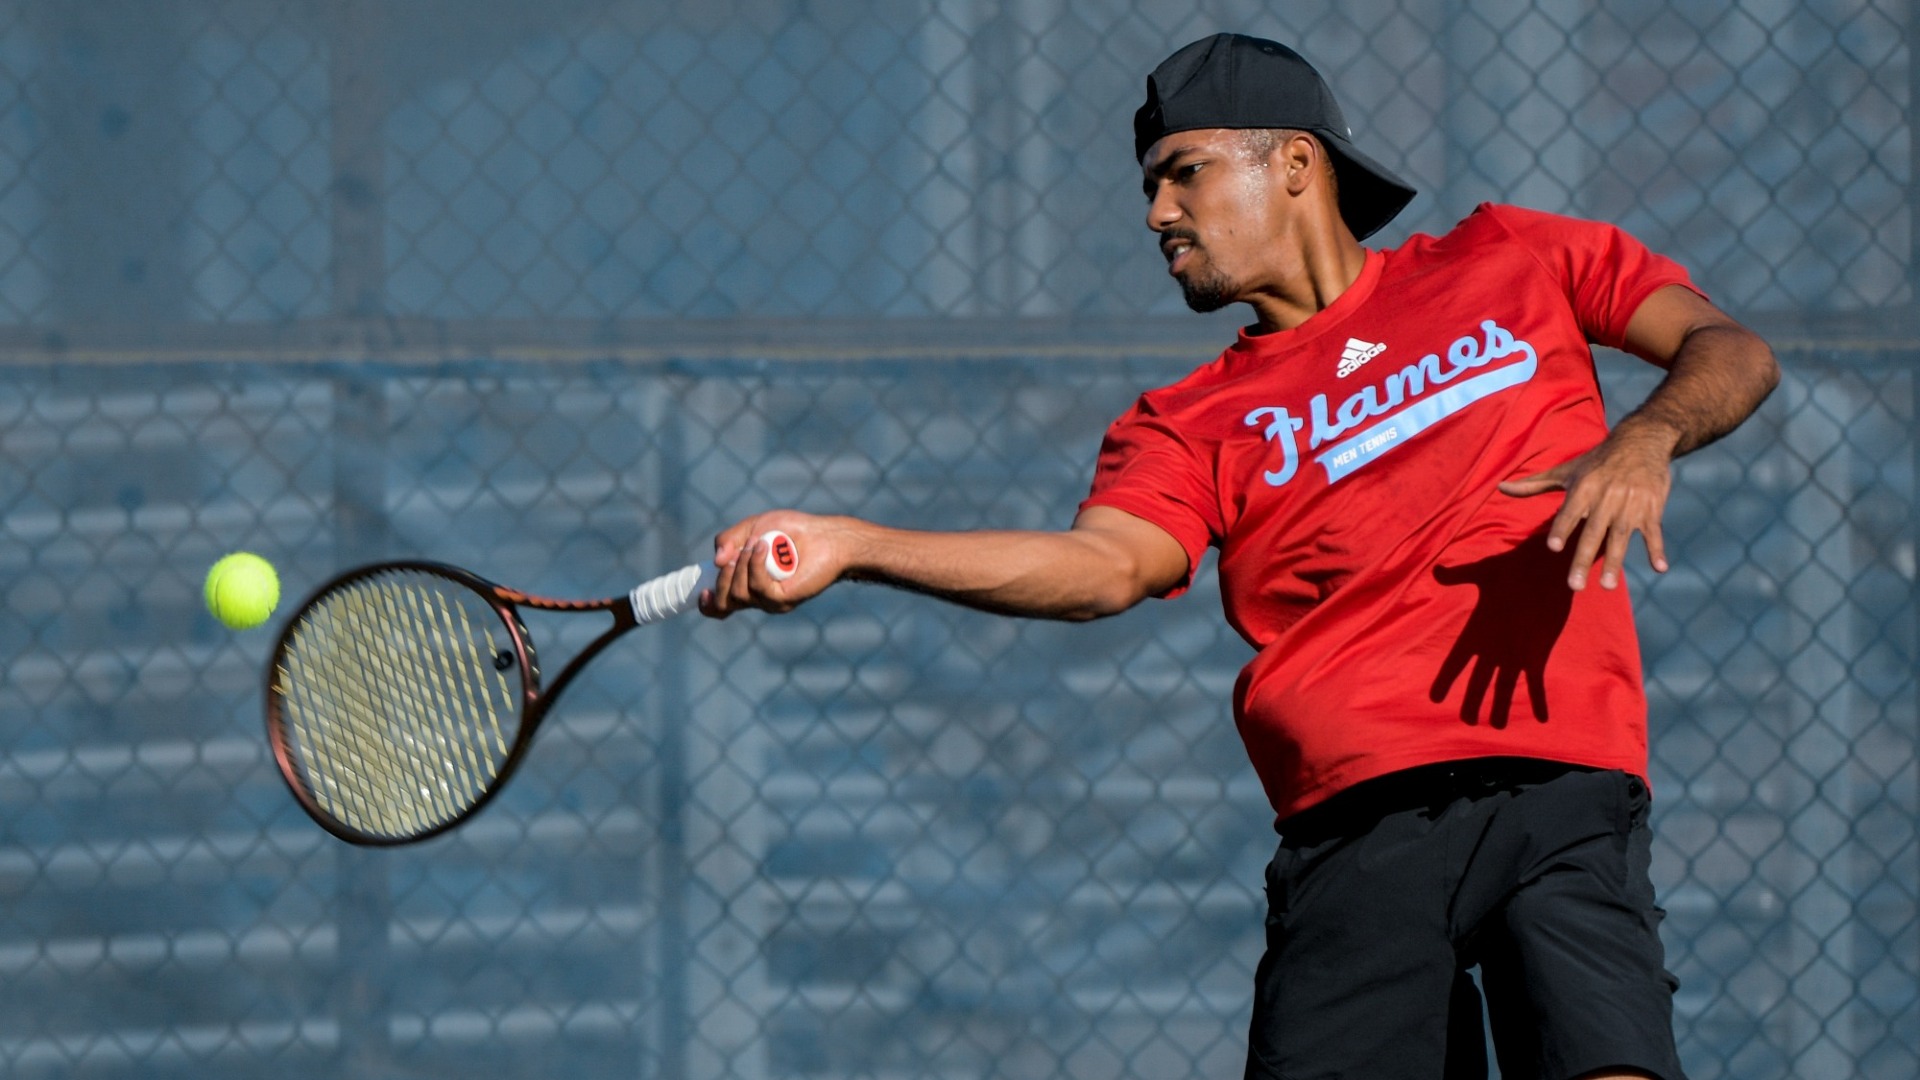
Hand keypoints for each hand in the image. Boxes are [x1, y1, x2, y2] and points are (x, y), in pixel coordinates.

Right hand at [699, 511, 848, 617]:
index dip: (707, 605)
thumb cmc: (791, 531)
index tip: (703, 591)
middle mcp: (757, 597)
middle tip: (736, 553)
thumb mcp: (752, 527)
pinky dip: (755, 564)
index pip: (721, 608)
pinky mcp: (783, 599)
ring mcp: (770, 601)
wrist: (825, 536)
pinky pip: (758, 587)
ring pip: (738, 594)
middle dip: (722, 577)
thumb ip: (728, 540)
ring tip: (757, 544)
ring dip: (741, 565)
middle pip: (724, 603)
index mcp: (746, 584)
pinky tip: (763, 547)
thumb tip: (716, 561)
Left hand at [1497, 426, 1674, 590]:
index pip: (1570, 512)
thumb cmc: (1596, 461)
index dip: (1562, 528)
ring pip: (1620, 537)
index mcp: (1584, 488)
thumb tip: (1500, 487)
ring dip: (1614, 562)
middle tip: (1574, 586)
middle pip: (1593, 532)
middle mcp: (1606, 496)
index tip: (1554, 547)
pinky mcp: (1652, 508)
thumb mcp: (1566, 470)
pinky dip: (1656, 549)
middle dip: (1583, 559)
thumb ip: (1534, 484)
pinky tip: (1659, 568)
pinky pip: (1653, 531)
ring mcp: (1630, 504)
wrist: (1641, 441)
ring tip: (1605, 586)